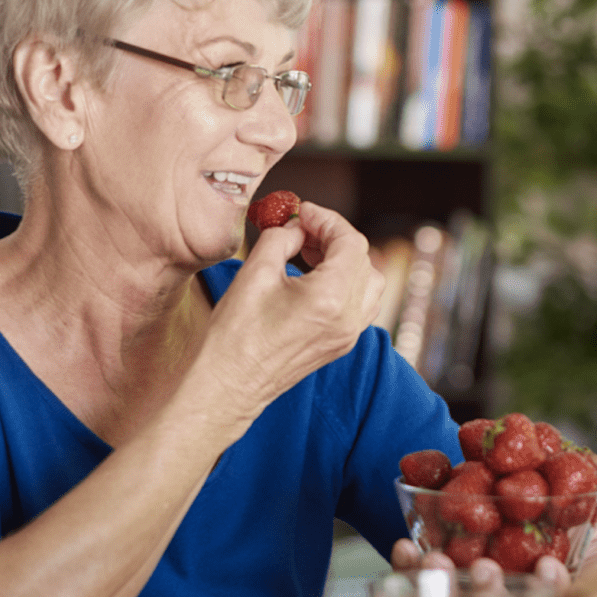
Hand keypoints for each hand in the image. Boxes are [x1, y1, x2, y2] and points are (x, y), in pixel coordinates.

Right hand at [198, 201, 384, 419]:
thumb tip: (297, 228)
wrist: (228, 384)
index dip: (328, 220)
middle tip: (303, 228)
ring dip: (344, 259)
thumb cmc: (235, 334)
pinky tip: (314, 276)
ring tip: (308, 251)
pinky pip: (360, 304)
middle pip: (363, 260)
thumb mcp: (255, 272)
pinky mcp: (339, 345)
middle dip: (335, 237)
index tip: (303, 211)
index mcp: (331, 298)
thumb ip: (282, 238)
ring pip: (368, 282)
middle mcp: (348, 319)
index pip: (350, 243)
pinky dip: (345, 282)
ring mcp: (347, 335)